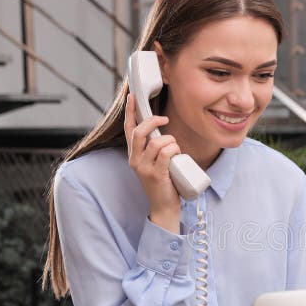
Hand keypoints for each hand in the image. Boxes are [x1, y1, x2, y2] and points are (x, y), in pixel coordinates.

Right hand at [124, 93, 180, 232]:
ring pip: (157, 142)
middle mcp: (135, 160)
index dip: (129, 112)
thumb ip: (156, 149)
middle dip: (153, 121)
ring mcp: (144, 168)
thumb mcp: (156, 163)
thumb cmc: (164, 183)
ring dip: (171, 141)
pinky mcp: (156, 174)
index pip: (128, 129)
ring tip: (176, 150)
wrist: (164, 207)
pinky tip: (178, 155)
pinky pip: (166, 153)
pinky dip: (175, 150)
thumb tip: (164, 131)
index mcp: (134, 156)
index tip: (132, 97)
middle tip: (165, 119)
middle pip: (140, 132)